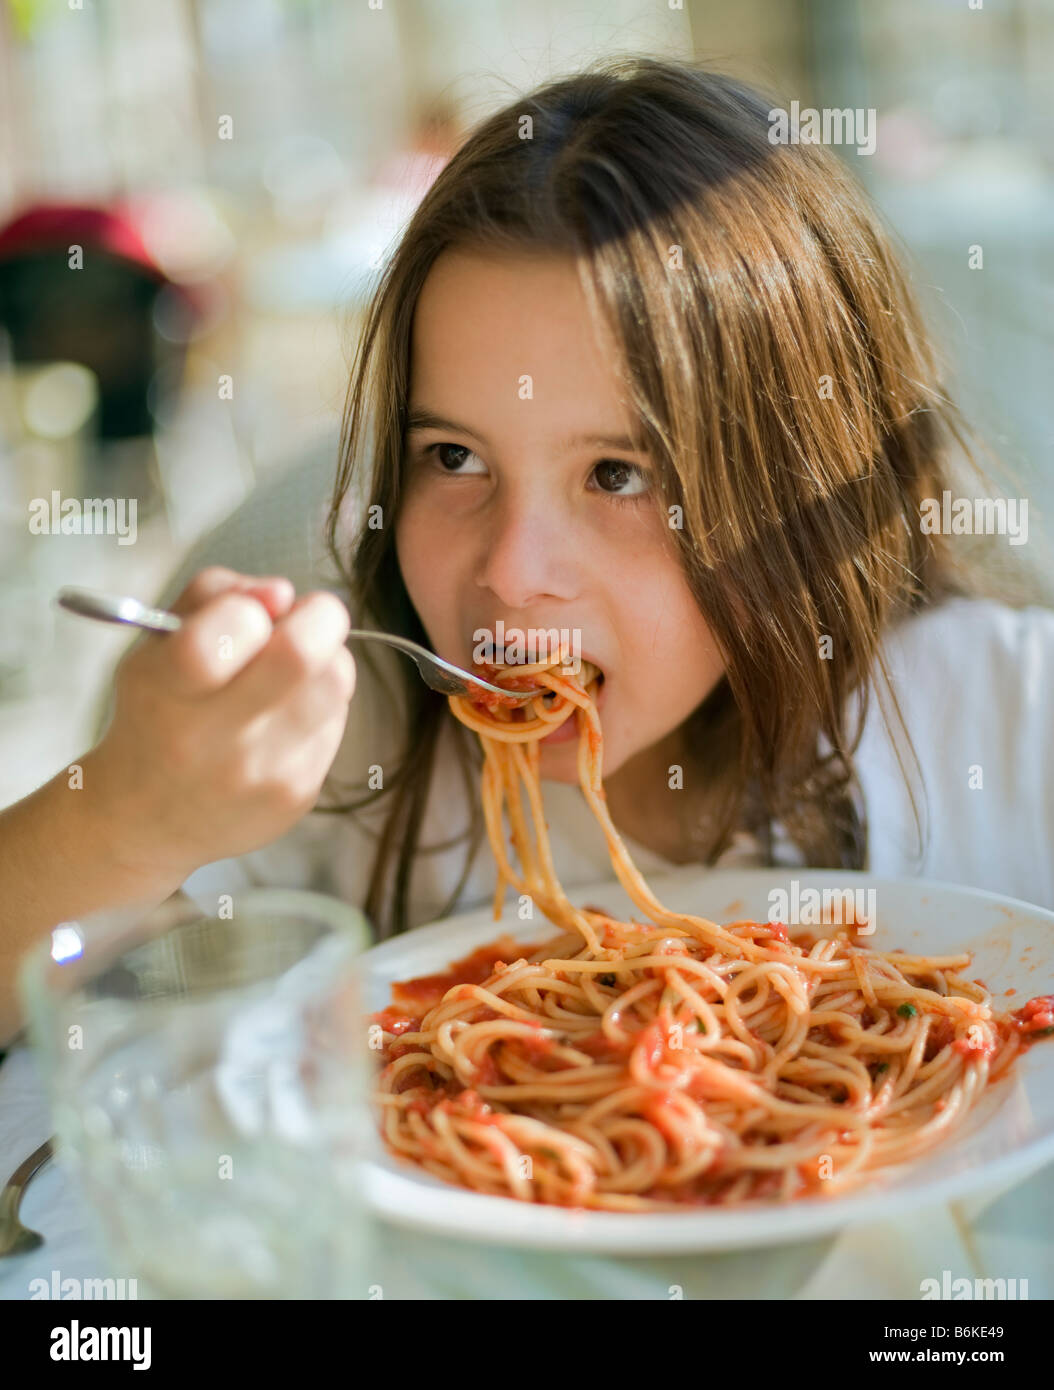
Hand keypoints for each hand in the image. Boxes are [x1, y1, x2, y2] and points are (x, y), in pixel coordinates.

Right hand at [85, 566, 355, 882]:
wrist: (147, 817)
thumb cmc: (158, 712)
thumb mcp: (159, 641)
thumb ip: (215, 593)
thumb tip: (281, 593)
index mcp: (169, 687)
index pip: (231, 627)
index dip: (250, 608)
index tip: (250, 614)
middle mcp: (215, 739)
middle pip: (302, 654)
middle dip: (320, 617)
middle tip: (312, 617)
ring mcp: (262, 773)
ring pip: (335, 682)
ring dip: (326, 661)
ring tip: (294, 671)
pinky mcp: (298, 795)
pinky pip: (336, 723)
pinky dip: (321, 706)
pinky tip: (286, 717)